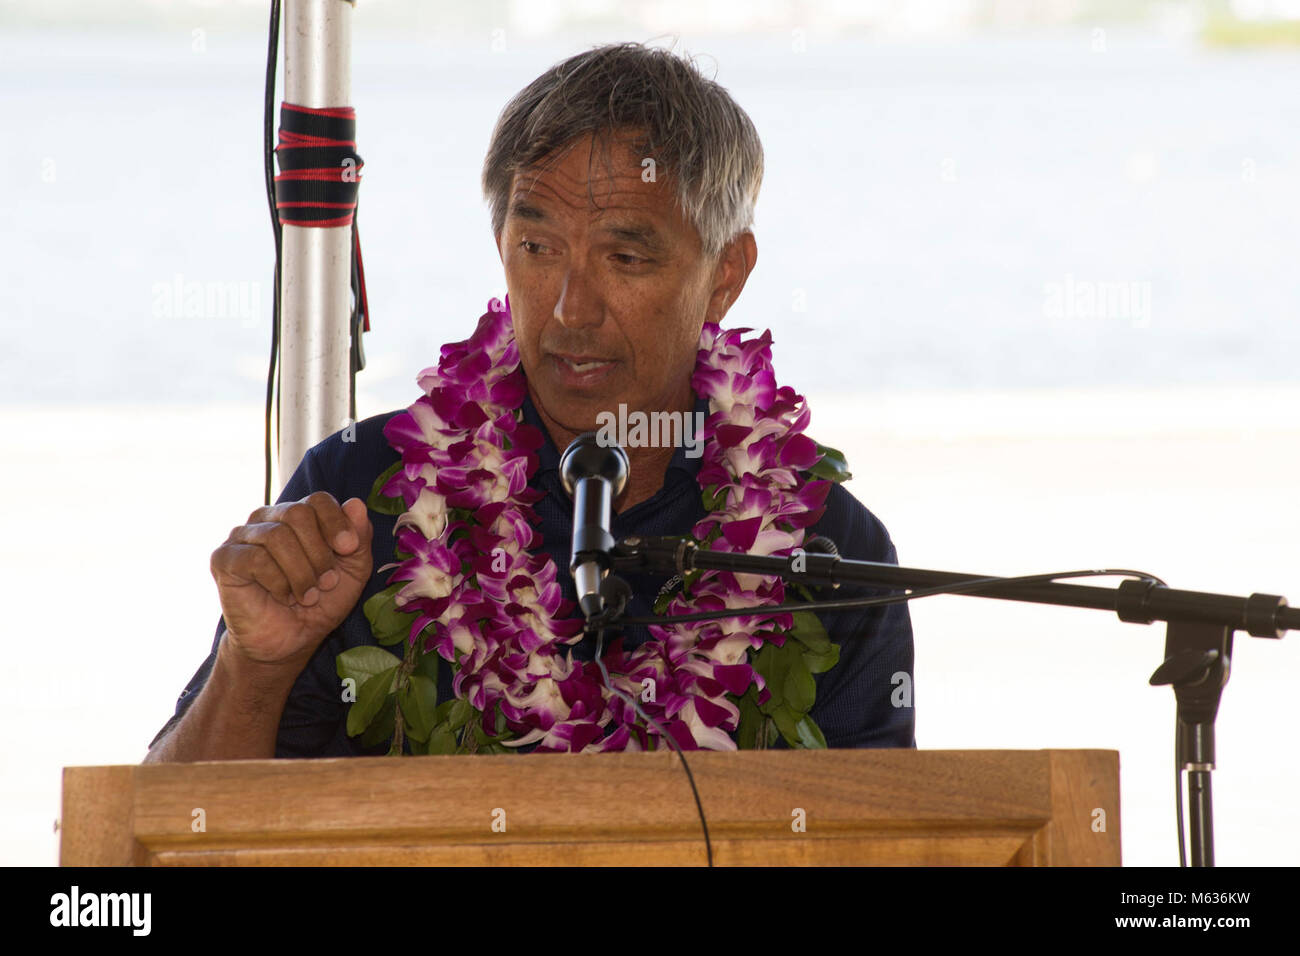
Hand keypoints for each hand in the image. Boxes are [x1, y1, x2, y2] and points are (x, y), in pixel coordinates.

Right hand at [210, 492, 373, 667]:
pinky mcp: (224, 558)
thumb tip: (356, 503)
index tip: (348, 549)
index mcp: (299, 516)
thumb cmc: (321, 604)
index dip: (336, 523)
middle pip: (298, 513)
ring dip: (301, 572)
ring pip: (277, 536)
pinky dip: (278, 582)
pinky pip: (255, 558)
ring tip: (307, 595)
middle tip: (326, 582)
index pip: (318, 500)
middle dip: (319, 553)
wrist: (289, 642)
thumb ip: (359, 538)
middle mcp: (269, 518)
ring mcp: (243, 536)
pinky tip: (282, 596)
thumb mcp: (353, 572)